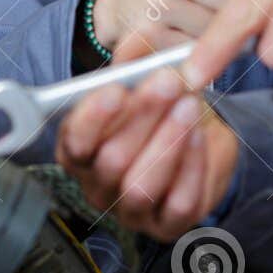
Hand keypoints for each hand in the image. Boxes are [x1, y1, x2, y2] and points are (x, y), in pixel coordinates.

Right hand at [57, 33, 239, 242]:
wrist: (198, 132)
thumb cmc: (159, 104)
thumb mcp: (145, 71)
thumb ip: (136, 56)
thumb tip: (137, 46)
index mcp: (79, 151)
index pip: (73, 143)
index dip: (92, 120)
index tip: (116, 90)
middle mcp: (98, 186)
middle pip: (111, 162)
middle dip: (142, 119)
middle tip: (167, 82)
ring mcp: (131, 210)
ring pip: (140, 188)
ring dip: (167, 142)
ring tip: (188, 105)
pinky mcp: (167, 225)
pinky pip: (178, 204)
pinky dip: (191, 167)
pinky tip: (199, 135)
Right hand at [91, 0, 272, 52]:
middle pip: (219, 5)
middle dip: (240, 15)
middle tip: (247, 15)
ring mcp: (154, 6)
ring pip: (207, 33)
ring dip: (222, 37)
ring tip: (219, 26)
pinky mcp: (145, 37)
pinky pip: (188, 54)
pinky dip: (201, 57)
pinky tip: (202, 48)